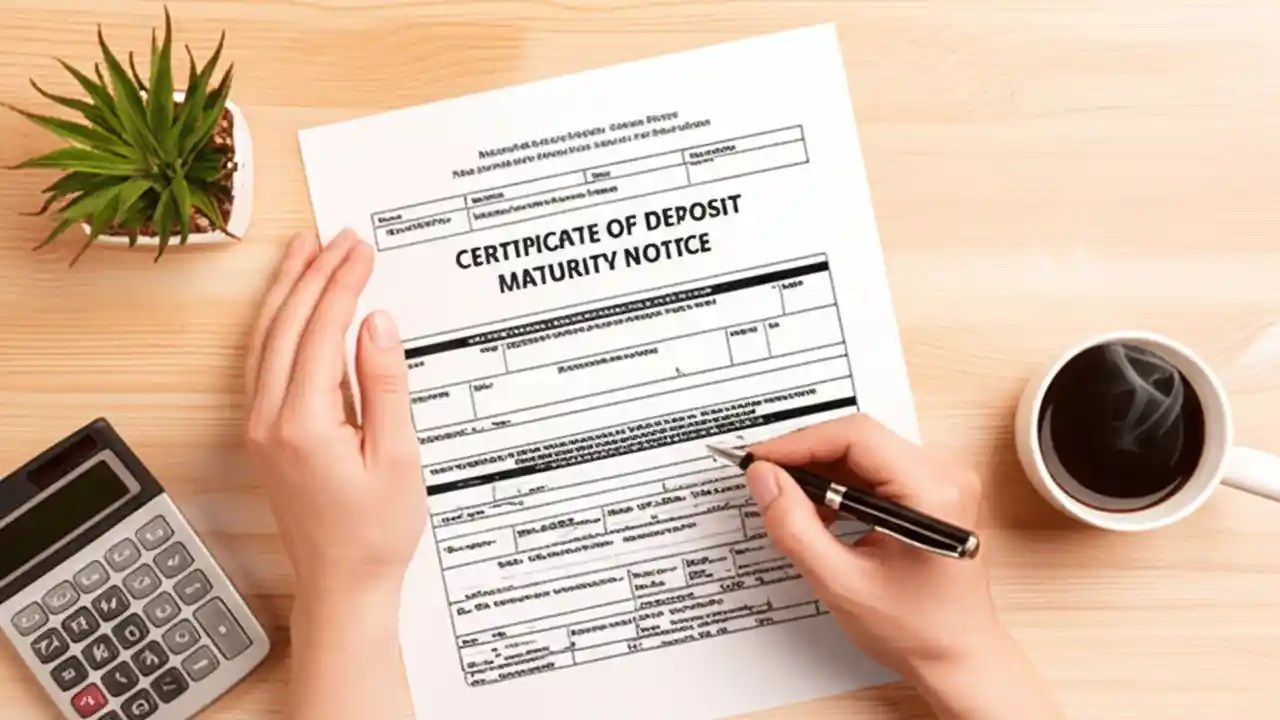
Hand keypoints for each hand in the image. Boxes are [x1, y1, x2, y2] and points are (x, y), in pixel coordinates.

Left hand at [244, 229, 422, 718]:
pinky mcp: (262, 435)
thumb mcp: (397, 457)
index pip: (321, 331)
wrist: (343, 584)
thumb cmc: (374, 532)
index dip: (342, 284)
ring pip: (264, 339)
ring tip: (305, 251)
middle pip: (285, 325)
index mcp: (303, 422)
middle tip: (338, 237)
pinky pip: (261, 362)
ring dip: (286, 291)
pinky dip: (275, 324)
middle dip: (313, 274)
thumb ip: (384, 384)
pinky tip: (288, 308)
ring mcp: (259, 427)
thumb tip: (377, 324)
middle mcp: (269, 419)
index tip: (361, 249)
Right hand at [746, 414, 1061, 719]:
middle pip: (858, 439)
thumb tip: (764, 479)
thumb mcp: (841, 583)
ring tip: (790, 502)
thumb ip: (795, 527)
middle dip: (806, 457)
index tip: (760, 460)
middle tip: (766, 479)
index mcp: (933, 491)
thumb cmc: (917, 629)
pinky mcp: (930, 490)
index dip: (799, 443)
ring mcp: (941, 480)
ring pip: (863, 452)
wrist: (957, 656)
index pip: (855, 437)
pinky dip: (840, 484)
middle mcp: (945, 475)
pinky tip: (819, 511)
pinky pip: (874, 469)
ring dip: (821, 471)